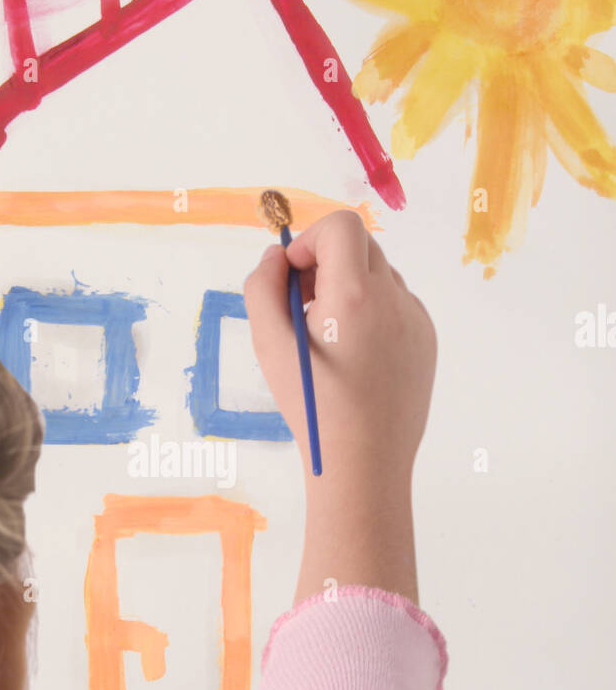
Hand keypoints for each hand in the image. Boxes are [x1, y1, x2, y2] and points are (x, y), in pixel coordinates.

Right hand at [243, 210, 436, 603]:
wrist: (364, 464)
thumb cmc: (313, 407)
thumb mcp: (269, 346)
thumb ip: (262, 288)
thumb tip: (276, 257)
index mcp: (355, 295)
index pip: (341, 226)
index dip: (310, 240)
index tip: (292, 276)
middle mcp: (394, 298)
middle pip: (360, 246)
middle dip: (325, 262)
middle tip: (300, 305)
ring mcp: (416, 319)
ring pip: (378, 276)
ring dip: (347, 289)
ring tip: (325, 338)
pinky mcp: (426, 341)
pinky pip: (395, 306)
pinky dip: (370, 314)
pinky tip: (353, 358)